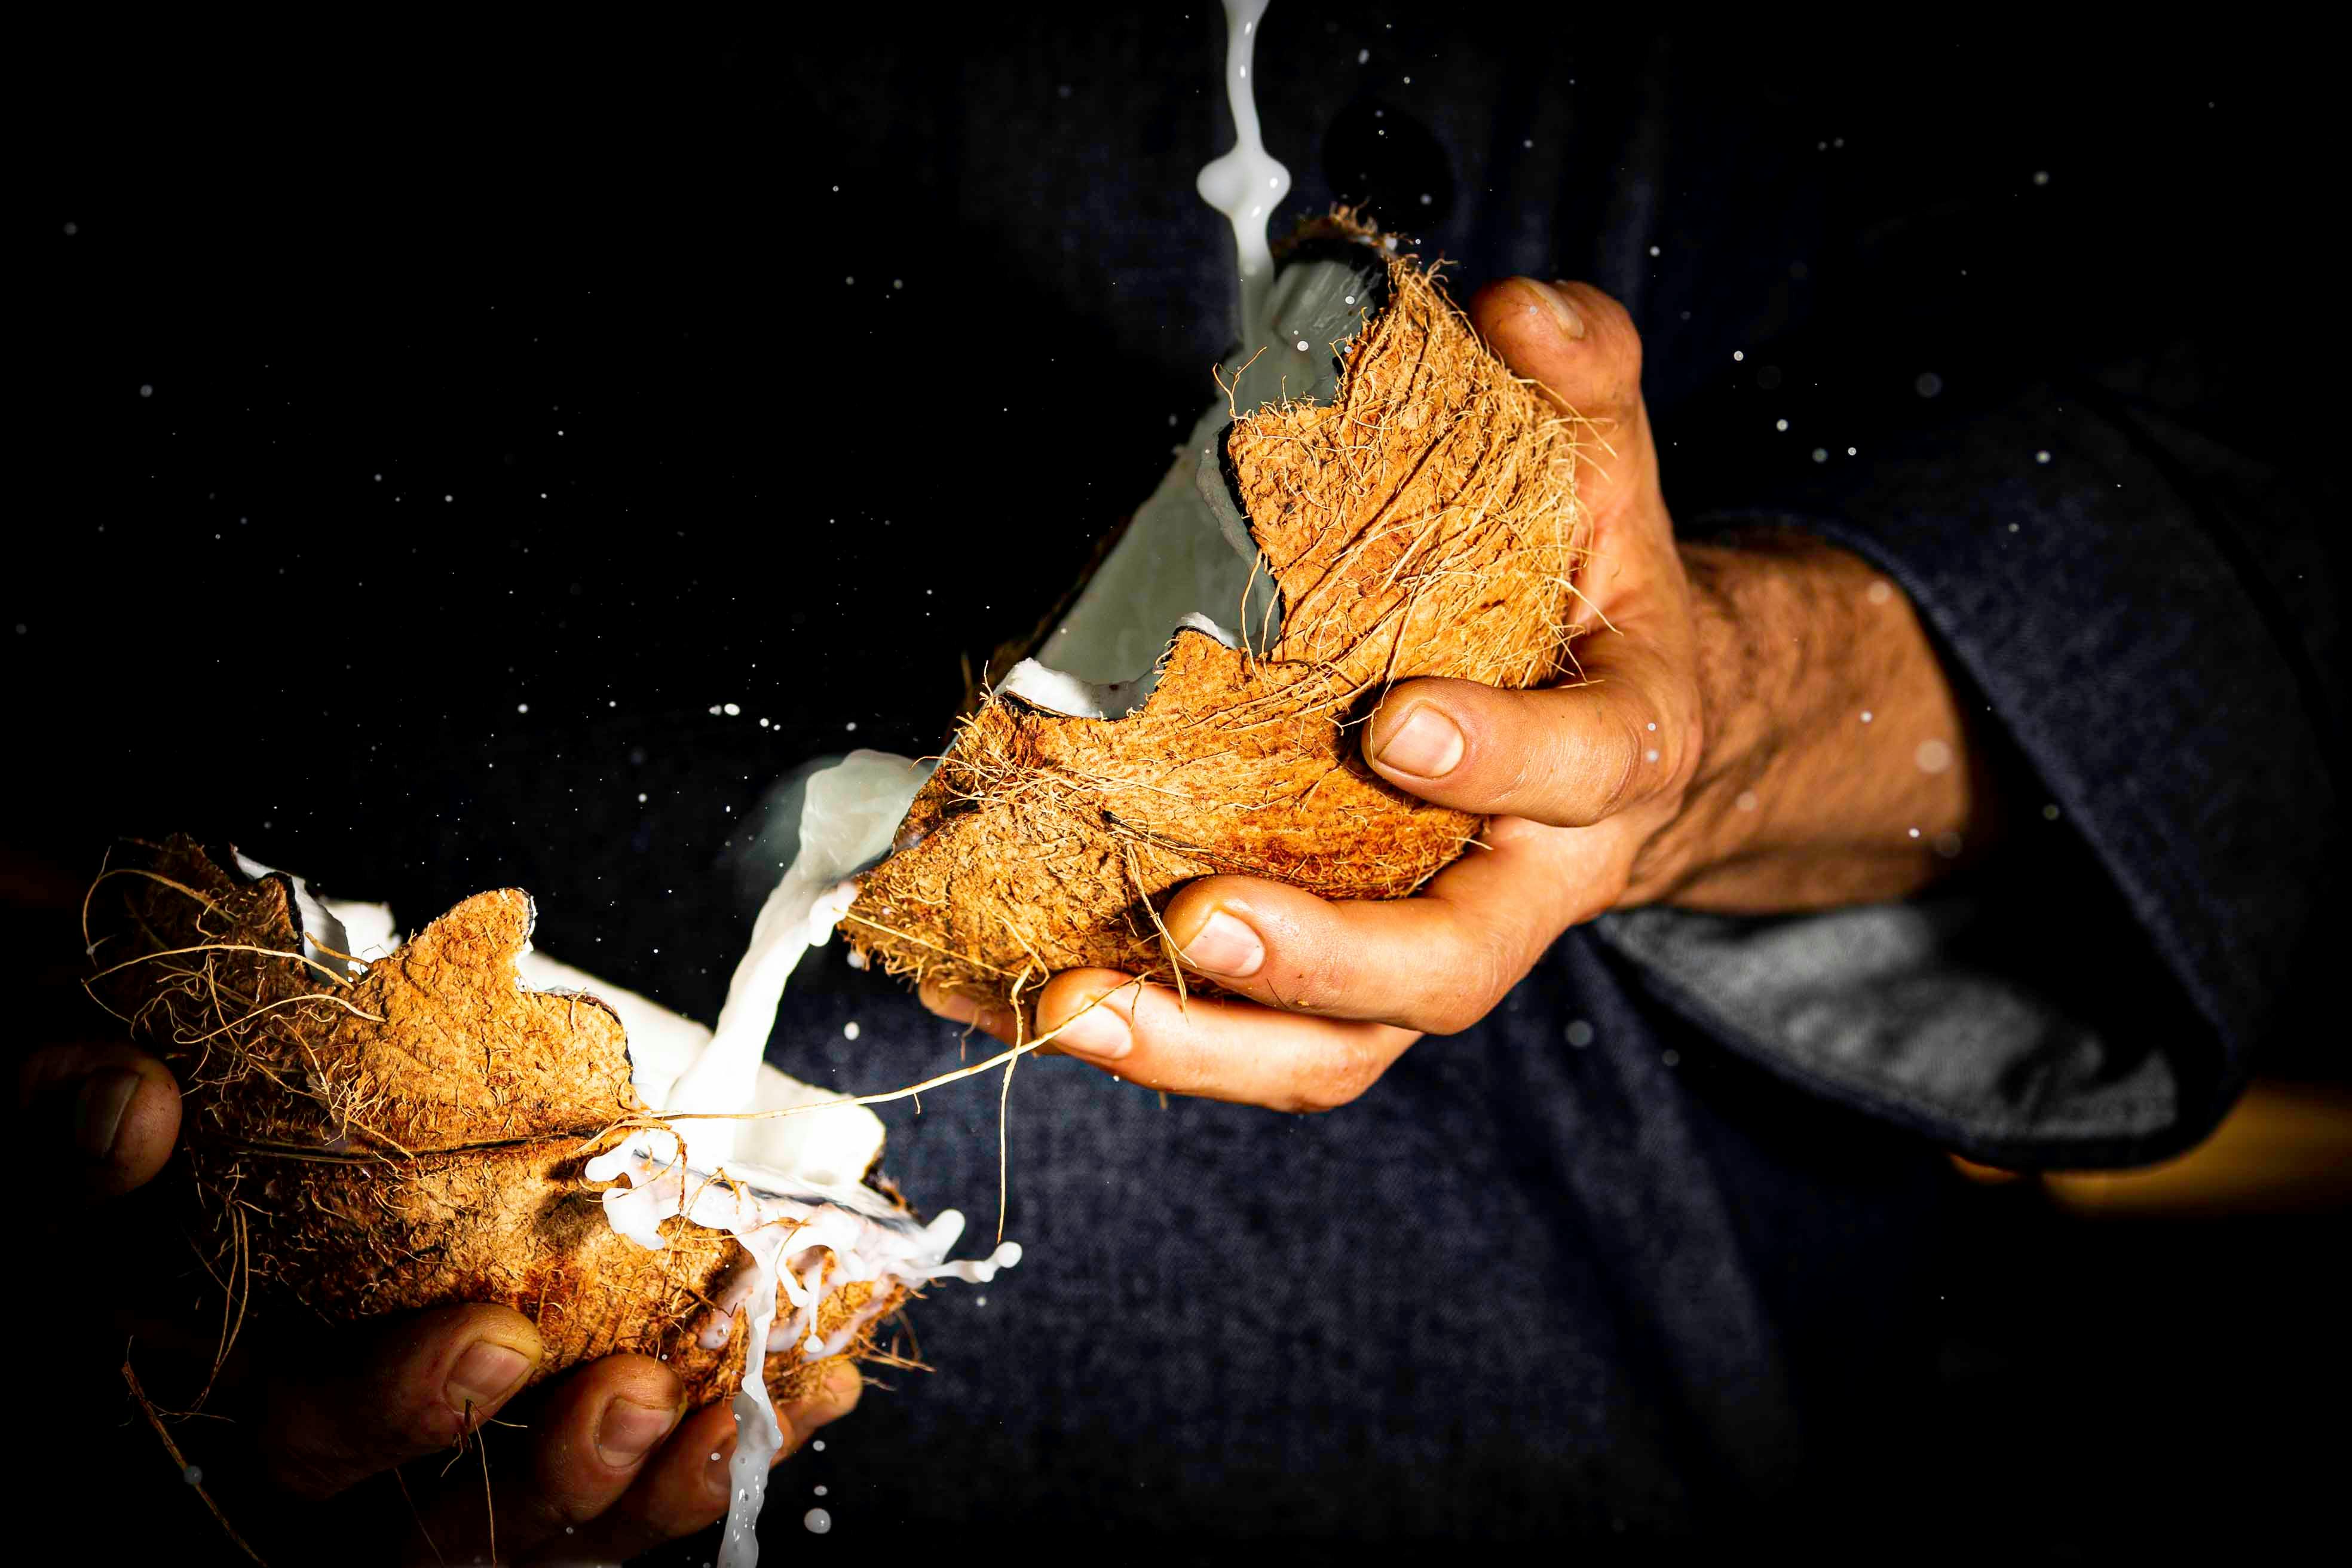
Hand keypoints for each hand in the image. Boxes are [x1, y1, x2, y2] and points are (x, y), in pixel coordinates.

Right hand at [23, 1038, 856, 1564]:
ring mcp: (427, 1472)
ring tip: (775, 1396)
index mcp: (213, 1411)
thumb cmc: (135, 1143)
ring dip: (670, 1483)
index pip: (291, 1457)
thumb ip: (65, 1148)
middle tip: (646, 1395)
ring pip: (549, 1541)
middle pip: (438, 1551)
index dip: (386, 1419)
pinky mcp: (523, 1436)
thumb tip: (120, 1106)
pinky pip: (621, 1484)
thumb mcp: (56, 1140)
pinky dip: (716, 1437)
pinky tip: (810, 1381)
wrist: (191, 1120)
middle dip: (557, 1491)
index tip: (496, 1337)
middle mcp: (316, 1478)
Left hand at [924, 277, 2002, 1110]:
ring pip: (1336, 1049)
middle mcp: (1526, 881)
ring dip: (1198, 1043)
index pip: (1584, 767)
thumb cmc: (1591, 598)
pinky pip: (1247, 1039)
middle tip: (1207, 920)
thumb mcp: (1606, 470)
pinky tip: (1002, 990)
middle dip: (1325, 961)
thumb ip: (1579, 379)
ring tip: (1066, 1004)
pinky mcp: (1338, 982)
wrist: (1620, 732)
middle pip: (1448, 970)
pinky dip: (1133, 1029)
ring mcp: (1424, 949)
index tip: (1400, 725)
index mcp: (1613, 754)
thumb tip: (1514, 313)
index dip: (1503, 758)